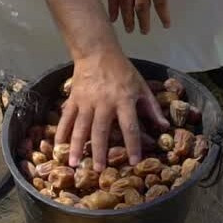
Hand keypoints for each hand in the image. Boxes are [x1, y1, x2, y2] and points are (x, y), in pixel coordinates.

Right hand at [53, 48, 169, 170]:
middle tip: (98, 170)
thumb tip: (164, 127)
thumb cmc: (122, 70)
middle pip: (101, 130)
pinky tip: (57, 147)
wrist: (97, 52)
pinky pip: (66, 118)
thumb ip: (152, 107)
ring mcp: (86, 101)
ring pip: (81, 127)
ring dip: (77, 146)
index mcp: (124, 99)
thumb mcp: (141, 85)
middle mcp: (104, 102)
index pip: (130, 126)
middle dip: (100, 151)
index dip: (133, 145)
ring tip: (74, 164)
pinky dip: (61, 132)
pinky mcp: (74, 99)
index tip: (134, 161)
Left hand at [108, 0, 190, 33]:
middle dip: (127, 20)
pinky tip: (166, 24)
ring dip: (143, 22)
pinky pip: (160, 8)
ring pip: (141, 10)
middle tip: (129, 30)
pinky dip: (163, 17)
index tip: (113, 19)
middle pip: (126, 5)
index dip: (112, 8)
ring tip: (144, 31)